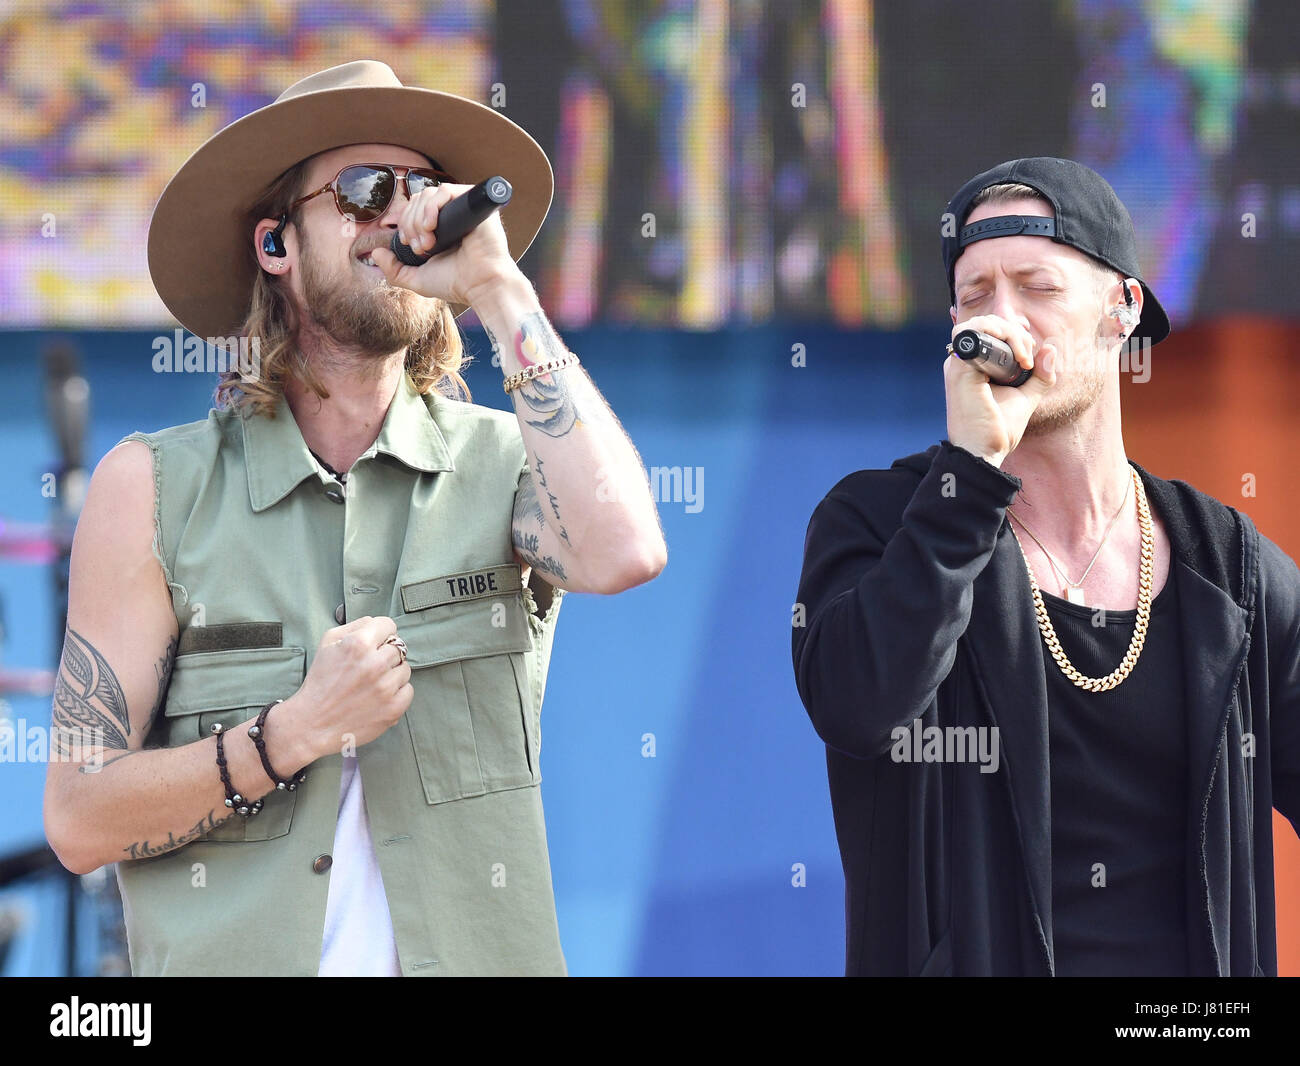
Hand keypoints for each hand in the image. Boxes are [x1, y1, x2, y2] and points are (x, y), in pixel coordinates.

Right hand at [277, 616, 412, 765]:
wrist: (313, 724)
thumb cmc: (320, 682)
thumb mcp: (328, 644)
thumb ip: (355, 626)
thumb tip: (376, 623)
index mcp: (358, 644)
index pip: (389, 625)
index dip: (381, 633)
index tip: (375, 643)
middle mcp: (375, 664)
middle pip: (399, 647)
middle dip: (385, 654)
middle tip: (370, 667)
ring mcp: (386, 687)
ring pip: (405, 669)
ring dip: (392, 674)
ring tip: (371, 684)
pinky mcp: (393, 708)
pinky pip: (408, 690)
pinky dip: (397, 693)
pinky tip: (379, 697)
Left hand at [367, 181, 519, 307]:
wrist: (481, 285)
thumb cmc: (456, 283)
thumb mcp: (417, 278)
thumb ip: (394, 269)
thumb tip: (375, 253)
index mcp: (440, 226)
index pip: (414, 209)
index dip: (406, 224)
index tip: (412, 246)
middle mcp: (452, 214)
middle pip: (418, 200)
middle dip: (411, 223)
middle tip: (421, 247)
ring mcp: (463, 207)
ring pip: (429, 194)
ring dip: (420, 218)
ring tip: (429, 242)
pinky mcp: (473, 203)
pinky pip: (445, 191)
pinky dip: (432, 207)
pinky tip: (432, 226)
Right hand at [944, 314, 1057, 466]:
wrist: (984, 453)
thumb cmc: (998, 430)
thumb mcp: (1026, 397)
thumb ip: (1039, 375)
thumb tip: (1050, 348)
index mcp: (972, 366)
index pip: (990, 332)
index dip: (1014, 336)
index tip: (1030, 360)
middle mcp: (962, 362)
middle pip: (987, 323)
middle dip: (1015, 332)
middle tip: (1029, 359)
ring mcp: (958, 364)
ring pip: (982, 323)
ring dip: (1010, 333)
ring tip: (1025, 358)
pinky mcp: (960, 369)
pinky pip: (976, 334)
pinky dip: (1003, 337)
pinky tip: (1019, 360)